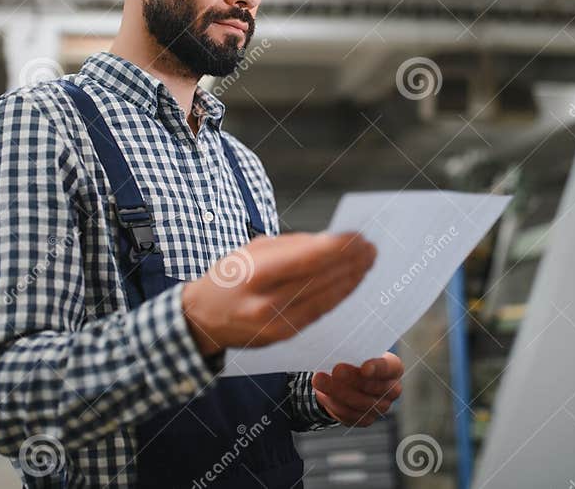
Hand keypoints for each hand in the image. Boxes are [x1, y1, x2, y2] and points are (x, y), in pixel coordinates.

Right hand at [182, 232, 375, 354]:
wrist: (203, 318)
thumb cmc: (230, 276)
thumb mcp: (253, 251)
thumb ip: (291, 247)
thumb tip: (333, 242)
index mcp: (255, 273)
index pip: (306, 259)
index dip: (337, 248)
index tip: (359, 237)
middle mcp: (265, 302)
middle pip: (319, 279)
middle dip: (350, 262)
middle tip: (371, 248)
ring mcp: (275, 324)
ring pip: (323, 298)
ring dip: (350, 280)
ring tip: (367, 263)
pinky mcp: (282, 337)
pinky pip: (317, 313)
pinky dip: (337, 297)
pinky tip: (351, 284)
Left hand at [311, 352, 403, 426]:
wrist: (348, 379)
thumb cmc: (354, 359)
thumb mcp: (355, 349)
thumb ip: (352, 349)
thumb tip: (339, 347)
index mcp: (393, 367)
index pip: (389, 368)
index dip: (377, 368)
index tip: (364, 368)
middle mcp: (392, 389)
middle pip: (373, 387)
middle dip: (352, 379)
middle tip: (335, 370)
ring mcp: (381, 406)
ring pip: (360, 403)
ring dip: (337, 391)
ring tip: (320, 380)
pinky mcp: (366, 419)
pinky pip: (350, 415)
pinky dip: (334, 404)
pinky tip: (323, 394)